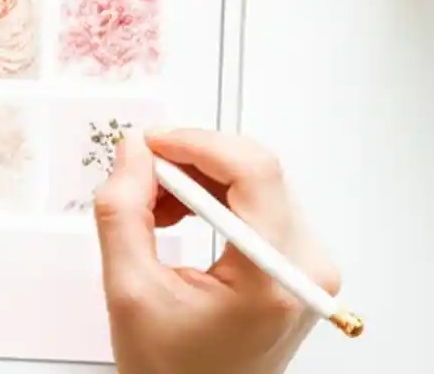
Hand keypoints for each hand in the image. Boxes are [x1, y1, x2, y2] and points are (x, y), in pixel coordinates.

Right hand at [94, 129, 340, 373]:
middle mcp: (306, 267)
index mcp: (272, 279)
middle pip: (255, 171)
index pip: (252, 172)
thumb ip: (123, 212)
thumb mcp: (129, 292)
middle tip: (142, 178)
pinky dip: (214, 198)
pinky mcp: (299, 263)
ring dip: (199, 180)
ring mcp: (309, 265)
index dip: (196, 143)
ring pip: (255, 181)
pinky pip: (259, 202)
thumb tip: (133, 152)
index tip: (152, 144)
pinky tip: (179, 216)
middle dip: (191, 162)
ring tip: (156, 210)